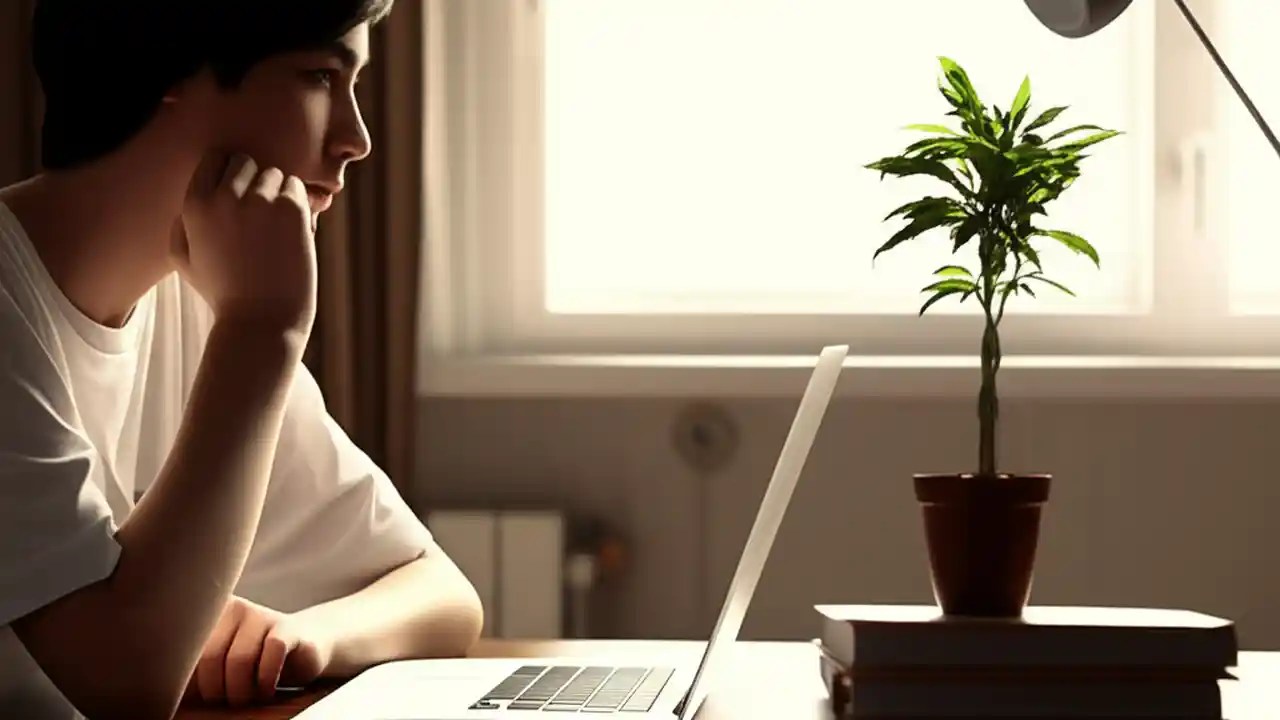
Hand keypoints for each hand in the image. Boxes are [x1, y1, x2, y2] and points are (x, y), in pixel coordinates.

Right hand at [173, 151, 317, 338]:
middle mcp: (224, 196)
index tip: (239, 196)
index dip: (229, 174)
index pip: (215, 157)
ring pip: (274, 173)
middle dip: (254, 182)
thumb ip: (181, 220)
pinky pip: (298, 187)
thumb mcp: (183, 259)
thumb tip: (196, 188)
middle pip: (245, 161)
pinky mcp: (291, 208)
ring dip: (278, 195)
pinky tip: (292, 233)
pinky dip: (299, 205)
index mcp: (194, 204)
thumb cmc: (224, 293)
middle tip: (259, 219)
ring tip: (274, 232)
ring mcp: (260, 199)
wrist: (261, 320)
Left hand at [184, 595, 330, 706]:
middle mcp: (232, 607)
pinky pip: (272, 653)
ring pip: (239, 659)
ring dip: (242, 690)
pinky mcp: (287, 626)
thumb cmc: (250, 665)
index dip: (189, 680)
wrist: (302, 649)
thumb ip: (191, 670)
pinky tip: (267, 689)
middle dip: (216, 690)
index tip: (199, 694)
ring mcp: (260, 614)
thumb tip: (162, 692)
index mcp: (206, 614)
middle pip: (210, 657)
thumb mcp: (217, 665)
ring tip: (247, 699)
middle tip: (226, 701)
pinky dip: (266, 680)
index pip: (183, 649)